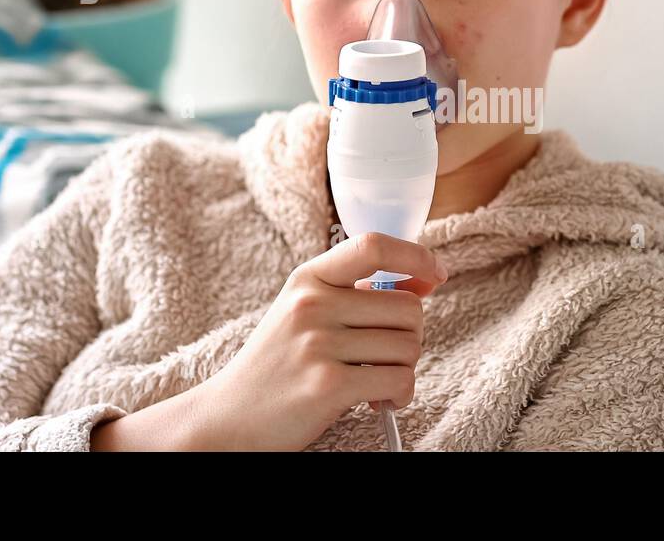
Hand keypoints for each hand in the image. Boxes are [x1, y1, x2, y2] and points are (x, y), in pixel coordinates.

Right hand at [186, 232, 447, 449]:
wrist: (229, 418)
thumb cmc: (277, 365)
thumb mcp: (303, 312)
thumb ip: (355, 294)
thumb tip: (424, 280)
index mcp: (307, 279)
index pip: (373, 246)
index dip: (416, 256)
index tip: (435, 275)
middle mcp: (312, 304)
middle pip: (408, 307)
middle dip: (410, 335)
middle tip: (384, 355)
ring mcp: (318, 344)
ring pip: (409, 345)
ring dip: (404, 368)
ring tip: (375, 379)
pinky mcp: (328, 384)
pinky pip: (399, 379)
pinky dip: (399, 394)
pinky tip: (377, 399)